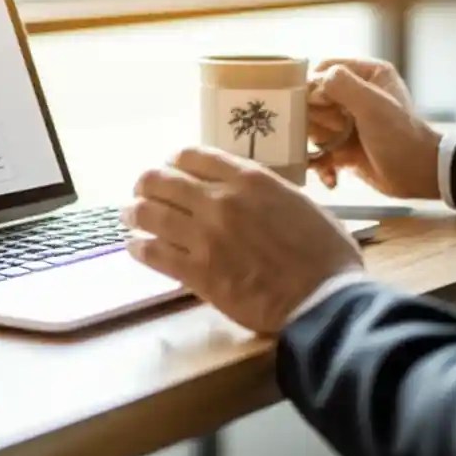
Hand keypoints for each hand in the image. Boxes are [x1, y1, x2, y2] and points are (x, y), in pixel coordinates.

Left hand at [121, 146, 362, 333]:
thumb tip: (245, 192)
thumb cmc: (325, 254)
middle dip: (145, 184)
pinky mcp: (196, 272)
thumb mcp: (299, 203)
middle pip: (160, 180)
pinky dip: (139, 248)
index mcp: (249, 179)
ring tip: (129, 217)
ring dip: (133, 213)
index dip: (173, 161)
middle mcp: (220, 200)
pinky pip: (153, 253)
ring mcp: (205, 236)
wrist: (324, 300)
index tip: (170, 169)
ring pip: (148, 213)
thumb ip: (264, 192)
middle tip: (141, 192)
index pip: (192, 155)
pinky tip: (136, 248)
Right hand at [308, 58, 441, 198]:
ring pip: (313, 126)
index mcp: (367, 74)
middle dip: (320, 120)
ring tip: (338, 155)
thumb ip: (342, 85)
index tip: (321, 105)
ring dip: (320, 144)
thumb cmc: (400, 136)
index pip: (324, 68)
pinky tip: (332, 176)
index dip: (315, 87)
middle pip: (313, 100)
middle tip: (340, 131)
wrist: (419, 175)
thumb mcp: (372, 105)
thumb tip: (312, 84)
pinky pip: (319, 151)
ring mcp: (348, 122)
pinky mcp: (343, 146)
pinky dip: (322, 165)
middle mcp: (355, 94)